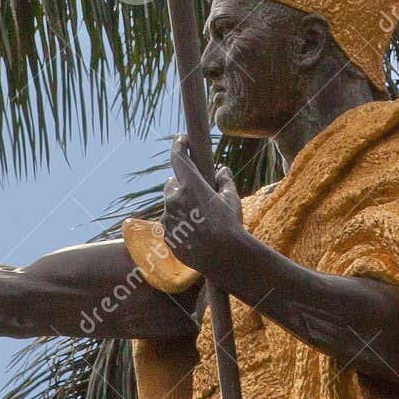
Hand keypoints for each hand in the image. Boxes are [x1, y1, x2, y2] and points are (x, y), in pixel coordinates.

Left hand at [162, 137, 243, 275]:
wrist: (223, 258)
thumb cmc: (230, 226)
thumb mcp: (232, 200)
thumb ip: (225, 181)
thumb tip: (222, 170)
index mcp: (190, 185)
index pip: (178, 158)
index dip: (179, 146)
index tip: (181, 140)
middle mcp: (174, 199)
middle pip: (171, 186)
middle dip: (179, 187)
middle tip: (194, 194)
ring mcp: (167, 219)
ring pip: (170, 208)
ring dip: (180, 209)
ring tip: (199, 221)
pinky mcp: (166, 235)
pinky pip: (170, 226)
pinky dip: (179, 226)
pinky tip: (195, 235)